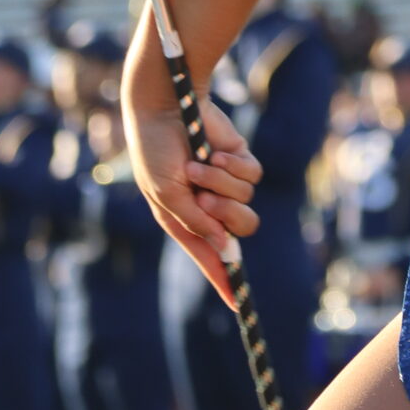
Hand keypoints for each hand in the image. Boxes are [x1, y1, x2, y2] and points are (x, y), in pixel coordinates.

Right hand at [123, 52, 261, 307]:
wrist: (167, 106)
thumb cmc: (157, 152)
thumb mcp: (167, 193)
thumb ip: (195, 221)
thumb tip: (224, 249)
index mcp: (185, 219)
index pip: (209, 257)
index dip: (223, 279)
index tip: (238, 304)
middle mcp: (209, 205)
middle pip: (240, 230)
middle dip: (226, 215)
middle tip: (204, 197)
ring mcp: (225, 182)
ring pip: (247, 201)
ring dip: (222, 183)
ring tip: (199, 165)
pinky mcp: (239, 159)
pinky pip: (252, 175)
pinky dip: (233, 165)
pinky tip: (215, 152)